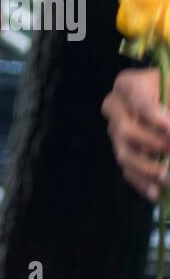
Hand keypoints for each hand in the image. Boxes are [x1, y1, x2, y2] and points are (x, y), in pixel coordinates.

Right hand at [103, 66, 169, 200]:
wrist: (164, 108)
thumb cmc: (168, 93)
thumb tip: (168, 131)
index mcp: (128, 85)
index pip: (136, 99)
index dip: (153, 116)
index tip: (169, 129)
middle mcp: (115, 108)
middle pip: (125, 129)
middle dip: (152, 143)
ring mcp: (116, 132)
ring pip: (124, 154)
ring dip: (147, 168)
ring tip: (167, 177)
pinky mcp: (124, 152)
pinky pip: (127, 171)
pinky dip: (143, 183)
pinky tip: (157, 193)